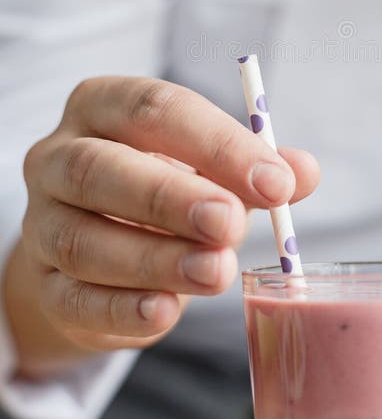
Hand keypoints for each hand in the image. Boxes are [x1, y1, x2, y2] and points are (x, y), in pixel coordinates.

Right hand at [18, 76, 318, 355]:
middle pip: (101, 170)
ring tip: (216, 272)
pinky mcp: (44, 285)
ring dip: (155, 259)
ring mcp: (41, 222)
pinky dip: (121, 309)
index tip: (275, 183)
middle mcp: (58, 157)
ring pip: (83, 239)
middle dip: (170, 198)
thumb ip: (254, 167)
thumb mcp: (208, 166)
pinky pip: (73, 299)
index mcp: (102, 105)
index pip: (154, 109)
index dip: (217, 144)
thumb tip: (304, 172)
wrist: (97, 242)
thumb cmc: (162, 185)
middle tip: (232, 223)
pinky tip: (166, 312)